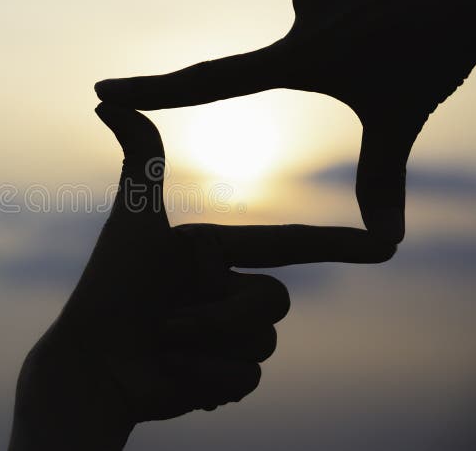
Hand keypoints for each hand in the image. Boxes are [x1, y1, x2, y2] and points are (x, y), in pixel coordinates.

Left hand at [8, 104, 394, 450]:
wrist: (90, 367)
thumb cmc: (108, 289)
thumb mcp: (133, 220)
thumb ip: (139, 159)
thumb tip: (107, 98)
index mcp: (214, 253)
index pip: (287, 245)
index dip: (338, 245)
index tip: (385, 245)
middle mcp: (225, 290)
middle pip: (275, 299)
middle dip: (224, 315)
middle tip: (170, 323)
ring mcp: (227, 337)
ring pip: (264, 342)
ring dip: (208, 345)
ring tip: (165, 345)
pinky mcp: (224, 378)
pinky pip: (247, 378)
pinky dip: (206, 378)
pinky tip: (172, 373)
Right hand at [95, 0, 475, 242]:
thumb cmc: (439, 56)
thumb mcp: (402, 119)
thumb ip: (382, 179)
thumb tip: (386, 246)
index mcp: (300, 59)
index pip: (209, 81)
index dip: (153, 89)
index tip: (101, 88)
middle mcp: (301, 12)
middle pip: (309, 46)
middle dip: (343, 54)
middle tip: (388, 51)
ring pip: (335, 6)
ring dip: (363, 19)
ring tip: (404, 20)